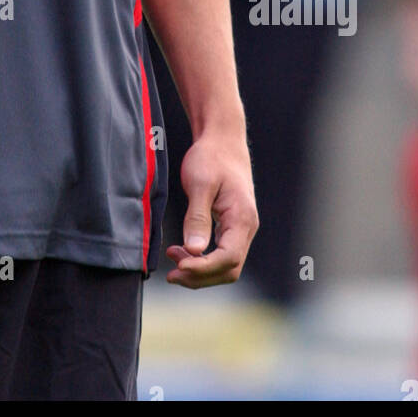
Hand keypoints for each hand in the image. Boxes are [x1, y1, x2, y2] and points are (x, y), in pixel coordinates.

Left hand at [165, 132, 258, 288]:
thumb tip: (193, 251)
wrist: (222, 140)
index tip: (178, 265)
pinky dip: (202, 260)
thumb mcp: (200, 183)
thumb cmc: (211, 157)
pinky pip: (221, 254)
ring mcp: (241, 229)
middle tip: (171, 273)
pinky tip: (181, 252)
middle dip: (200, 276)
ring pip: (225, 265)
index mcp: (242, 218)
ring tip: (172, 260)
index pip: (228, 258)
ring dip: (200, 271)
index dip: (203, 268)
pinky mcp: (231, 227)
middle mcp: (246, 228)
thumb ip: (197, 218)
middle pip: (229, 269)